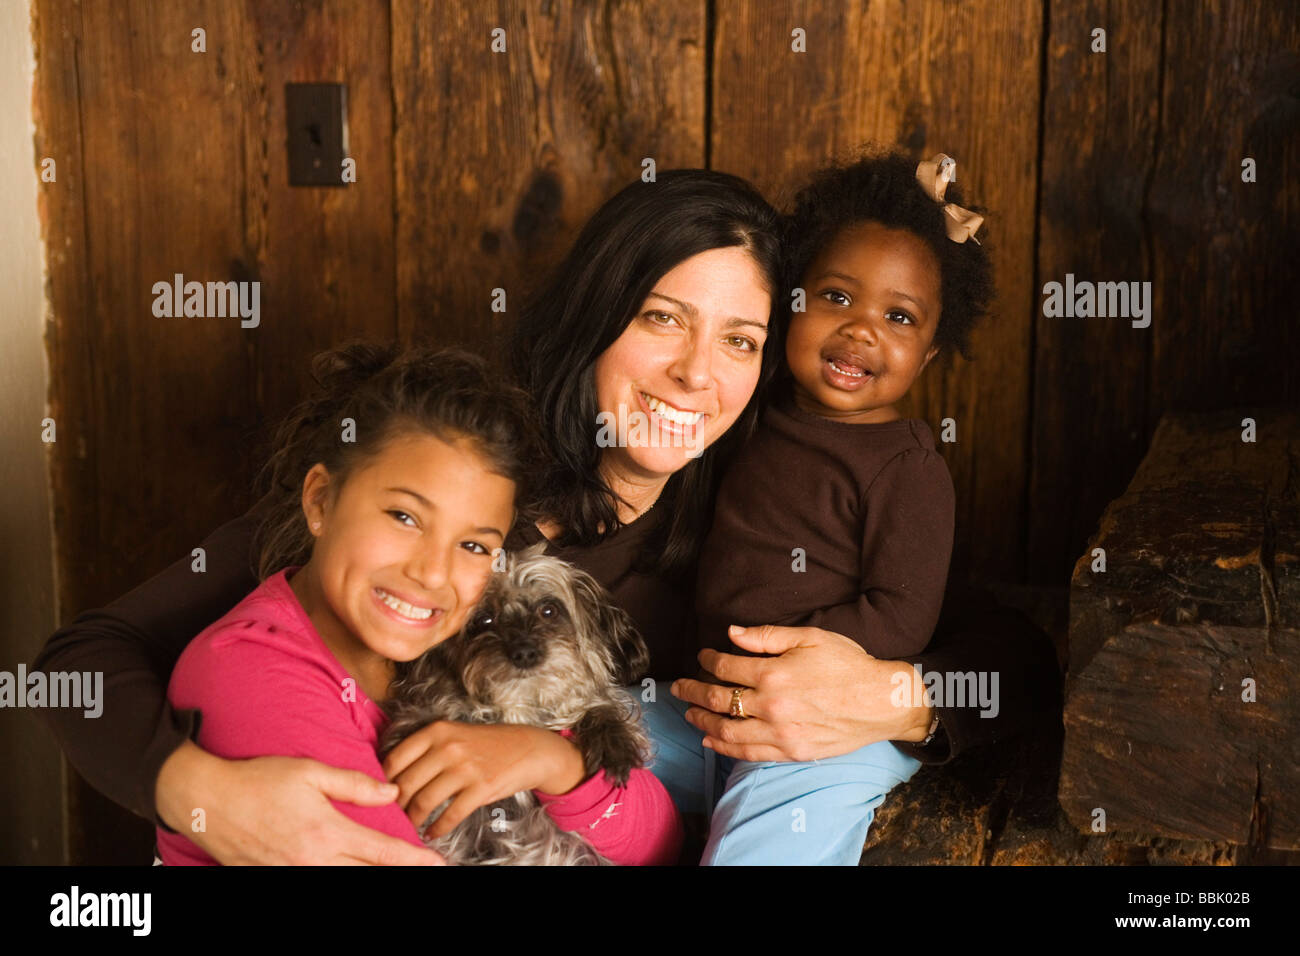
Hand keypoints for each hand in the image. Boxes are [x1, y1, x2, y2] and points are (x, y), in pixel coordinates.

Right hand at [155, 741, 444, 864]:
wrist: (204, 800)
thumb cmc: (257, 780)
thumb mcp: (310, 771)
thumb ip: (353, 784)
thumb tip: (391, 792)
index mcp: (326, 832)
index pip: (382, 852)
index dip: (414, 858)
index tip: (438, 862)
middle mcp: (311, 861)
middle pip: (366, 876)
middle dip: (396, 872)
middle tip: (421, 867)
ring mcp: (291, 875)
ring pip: (340, 884)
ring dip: (365, 875)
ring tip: (387, 867)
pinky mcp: (272, 880)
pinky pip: (311, 885)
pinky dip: (334, 878)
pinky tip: (346, 869)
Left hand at [381, 722, 585, 837]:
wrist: (529, 748)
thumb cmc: (485, 744)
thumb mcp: (453, 735)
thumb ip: (424, 750)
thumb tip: (390, 777)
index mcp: (436, 731)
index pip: (394, 759)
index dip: (383, 782)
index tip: (381, 795)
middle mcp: (448, 747)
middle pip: (405, 784)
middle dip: (396, 806)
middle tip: (393, 816)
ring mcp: (465, 768)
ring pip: (424, 802)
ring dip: (413, 820)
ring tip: (411, 827)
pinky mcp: (481, 788)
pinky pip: (450, 815)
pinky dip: (437, 829)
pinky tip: (432, 834)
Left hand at [670, 624, 932, 761]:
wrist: (881, 701)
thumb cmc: (848, 665)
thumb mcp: (810, 638)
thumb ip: (767, 636)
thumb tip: (732, 633)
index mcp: (773, 672)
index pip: (725, 666)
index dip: (708, 661)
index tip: (702, 657)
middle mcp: (771, 705)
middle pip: (718, 699)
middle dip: (692, 692)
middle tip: (679, 687)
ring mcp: (779, 732)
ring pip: (727, 730)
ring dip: (702, 721)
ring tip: (689, 714)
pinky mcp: (790, 751)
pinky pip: (748, 753)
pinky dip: (725, 747)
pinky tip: (712, 740)